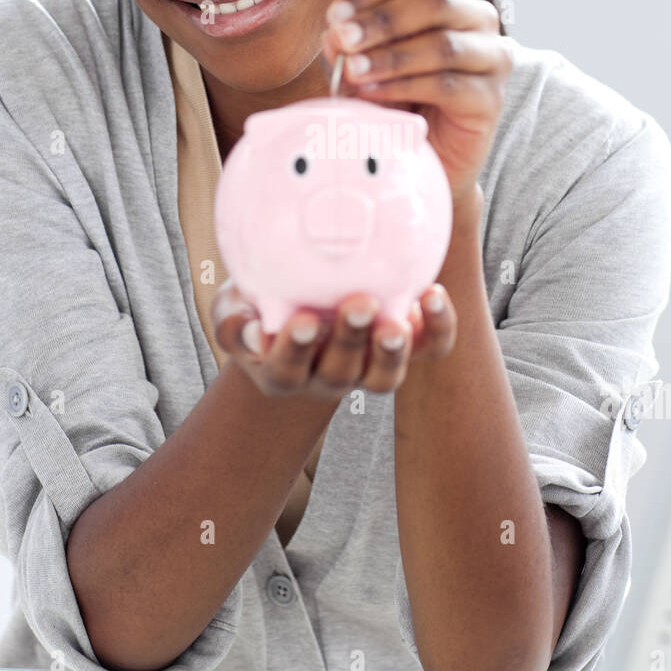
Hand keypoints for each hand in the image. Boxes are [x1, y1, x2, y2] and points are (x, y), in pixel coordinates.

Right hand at [211, 276, 456, 397]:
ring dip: (393, 350)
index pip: (287, 368)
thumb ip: (234, 323)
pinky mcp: (402, 351)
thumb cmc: (257, 308)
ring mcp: (367, 369)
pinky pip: (428, 348)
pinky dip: (437, 328)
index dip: (296, 348)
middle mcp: (328, 377)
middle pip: (341, 371)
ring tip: (398, 321)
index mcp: (282, 372)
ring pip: (385, 375)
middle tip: (360, 304)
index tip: (303, 320)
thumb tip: (253, 332)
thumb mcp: (232, 312)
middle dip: (351, 339)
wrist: (300, 310)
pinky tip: (433, 293)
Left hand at [321, 0, 513, 206]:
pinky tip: (374, 93)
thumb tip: (334, 34)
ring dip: (391, 56)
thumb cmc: (395, 102)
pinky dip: (405, 86)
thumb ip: (349, 47)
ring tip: (353, 71)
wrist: (426, 157)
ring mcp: (491, 57)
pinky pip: (447, 85)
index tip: (335, 15)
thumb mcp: (362, 66)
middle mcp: (476, 18)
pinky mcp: (491, 98)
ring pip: (442, 43)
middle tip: (343, 40)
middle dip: (382, 20)